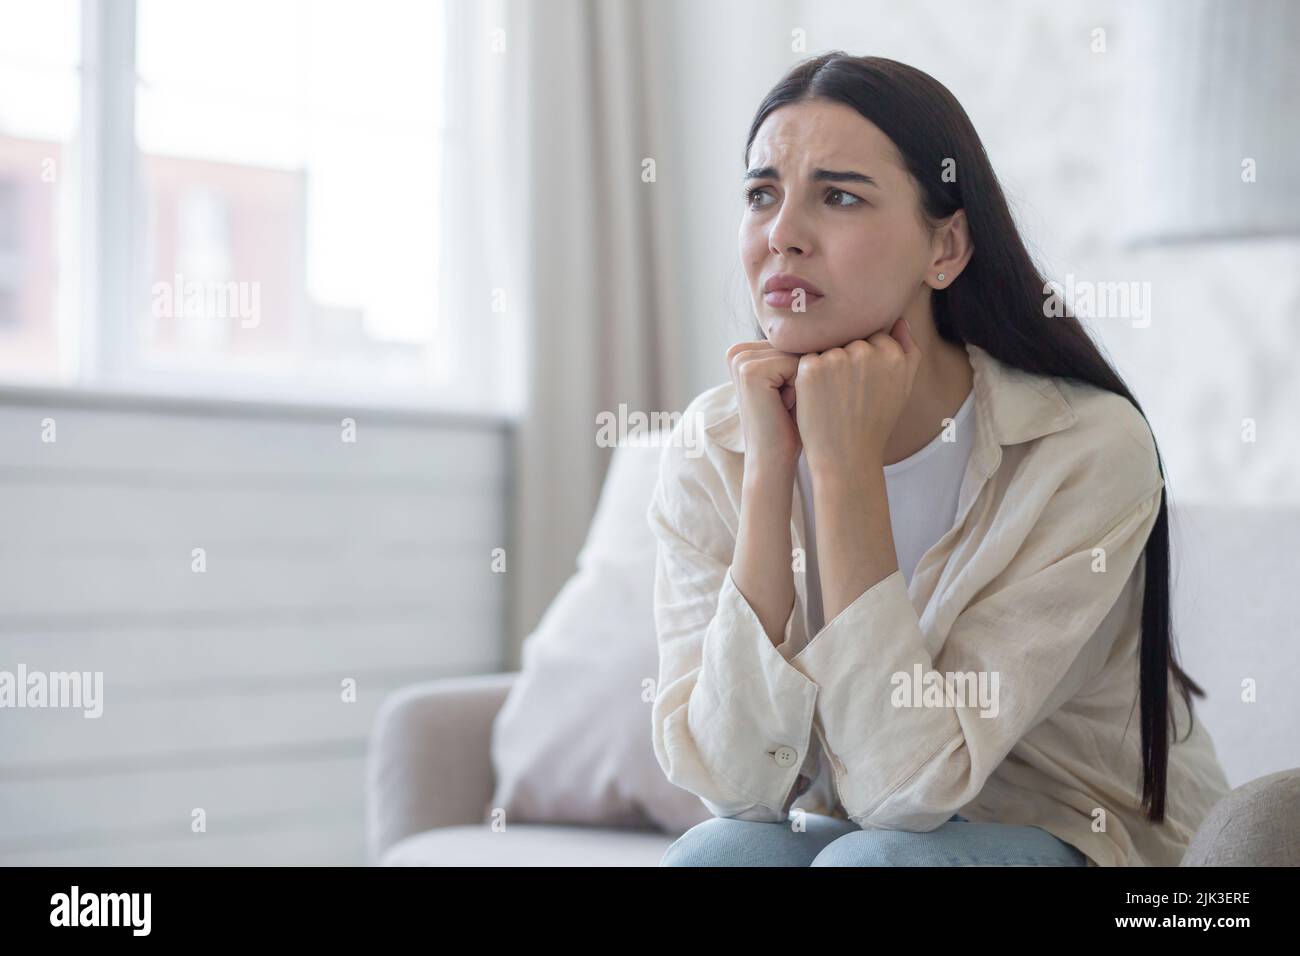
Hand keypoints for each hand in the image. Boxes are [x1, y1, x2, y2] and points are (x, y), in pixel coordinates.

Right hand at [726, 340, 801, 471]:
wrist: (771, 462)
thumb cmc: (789, 425)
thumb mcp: (793, 383)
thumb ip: (798, 353)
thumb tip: (837, 327)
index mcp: (743, 351)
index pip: (794, 342)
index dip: (806, 367)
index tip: (794, 395)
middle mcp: (737, 351)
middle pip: (796, 345)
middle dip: (806, 373)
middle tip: (790, 404)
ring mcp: (741, 360)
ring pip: (799, 353)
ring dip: (805, 380)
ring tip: (790, 405)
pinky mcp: (750, 371)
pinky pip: (797, 364)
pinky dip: (803, 387)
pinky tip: (787, 407)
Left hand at [793, 318, 921, 483]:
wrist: (848, 456)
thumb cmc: (875, 423)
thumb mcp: (902, 388)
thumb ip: (907, 351)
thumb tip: (899, 320)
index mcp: (893, 354)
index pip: (872, 336)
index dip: (864, 361)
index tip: (862, 386)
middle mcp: (867, 351)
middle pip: (848, 340)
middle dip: (844, 362)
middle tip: (846, 395)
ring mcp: (838, 358)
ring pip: (827, 348)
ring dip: (826, 367)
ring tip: (832, 398)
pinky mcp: (812, 368)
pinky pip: (806, 359)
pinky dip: (807, 377)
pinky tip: (817, 399)